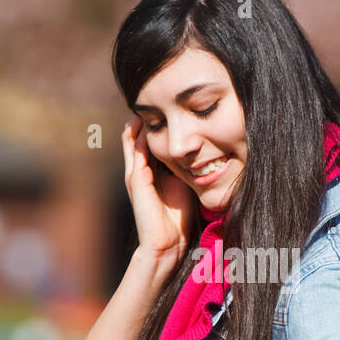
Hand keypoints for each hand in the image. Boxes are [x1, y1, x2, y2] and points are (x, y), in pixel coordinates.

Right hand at [122, 114, 197, 265]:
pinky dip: (139, 136)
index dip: (158, 124)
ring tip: (144, 102)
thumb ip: (188, 168)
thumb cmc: (180, 218)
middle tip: (152, 96)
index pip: (152, 140)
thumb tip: (206, 151)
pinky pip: (135, 151)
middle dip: (146, 118)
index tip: (168, 105)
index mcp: (153, 171)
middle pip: (139, 136)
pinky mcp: (135, 180)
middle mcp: (141, 170)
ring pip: (132, 140)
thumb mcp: (185, 184)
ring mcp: (135, 174)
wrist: (168, 243)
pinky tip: (145, 121)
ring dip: (138, 122)